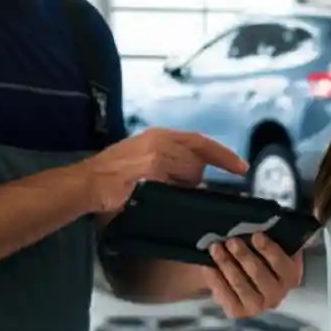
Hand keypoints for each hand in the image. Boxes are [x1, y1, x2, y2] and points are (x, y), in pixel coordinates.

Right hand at [78, 128, 246, 213]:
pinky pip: (175, 188)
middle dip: (192, 180)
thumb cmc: (113, 174)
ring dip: (180, 188)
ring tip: (153, 189)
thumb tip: (196, 176)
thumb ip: (170, 159)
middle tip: (169, 188)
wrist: (88, 182)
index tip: (242, 167)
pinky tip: (151, 195)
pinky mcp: (152, 171)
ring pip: (189, 176)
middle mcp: (161, 140)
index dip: (223, 155)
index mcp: (160, 135)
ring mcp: (158, 155)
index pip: (201, 141)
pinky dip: (170, 195)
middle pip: (197, 162)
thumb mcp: (143, 155)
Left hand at [204, 232, 303, 318]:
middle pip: (260, 275)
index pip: (282, 263)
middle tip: (231, 241)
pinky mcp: (239, 311)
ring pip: (241, 284)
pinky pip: (226, 295)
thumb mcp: (264, 243)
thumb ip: (263, 237)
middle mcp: (278, 293)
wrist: (236, 271)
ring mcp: (259, 305)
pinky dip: (216, 279)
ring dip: (227, 264)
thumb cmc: (254, 252)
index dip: (269, 249)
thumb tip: (253, 223)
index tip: (256, 235)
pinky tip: (208, 266)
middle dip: (244, 256)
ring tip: (215, 248)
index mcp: (290, 273)